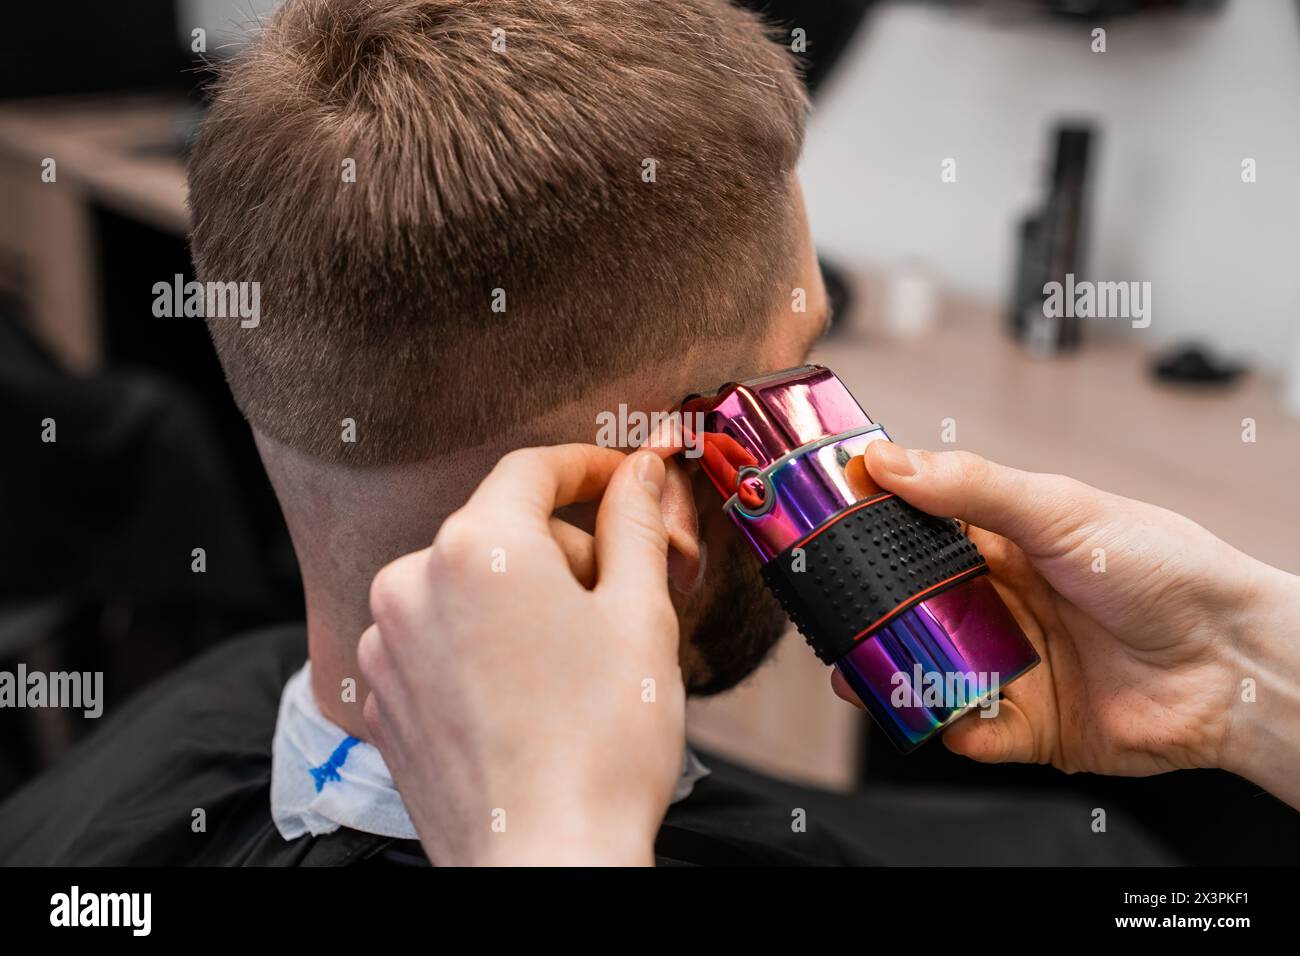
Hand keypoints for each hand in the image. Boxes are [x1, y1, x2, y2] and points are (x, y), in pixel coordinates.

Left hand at [358, 444, 685, 864]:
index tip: (622, 479)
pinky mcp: (381, 697)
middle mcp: (411, 583)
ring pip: (469, 586)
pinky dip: (482, 645)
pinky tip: (528, 694)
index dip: (587, 467)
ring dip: (522, 602)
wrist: (545, 862)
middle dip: (565, 553)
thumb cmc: (601, 746)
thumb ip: (635, 525)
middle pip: (502, 532)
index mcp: (478, 548)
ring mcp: (386, 644)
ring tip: (573, 664)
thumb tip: (640, 472)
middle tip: (622, 603)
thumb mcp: (640, 616)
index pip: (532, 471)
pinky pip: (437, 637)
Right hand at [832, 443, 1299, 806]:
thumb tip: (889, 460)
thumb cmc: (1165, 569)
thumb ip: (970, 487)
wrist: (1234, 662)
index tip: (819, 531)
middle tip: (830, 616)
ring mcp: (1011, 664)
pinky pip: (974, 732)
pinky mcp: (1031, 724)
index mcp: (1002, 544)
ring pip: (928, 674)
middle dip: (867, 618)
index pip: (915, 535)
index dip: (868, 533)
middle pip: (909, 611)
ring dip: (894, 679)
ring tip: (864, 677)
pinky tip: (957, 722)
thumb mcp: (1060, 511)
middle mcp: (999, 603)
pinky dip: (959, 732)